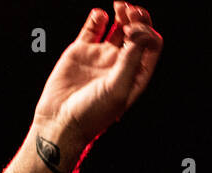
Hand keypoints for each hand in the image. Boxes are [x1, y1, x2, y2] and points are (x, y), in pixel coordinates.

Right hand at [33, 2, 162, 144]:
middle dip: (137, 18)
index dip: (146, 32)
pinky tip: (99, 15)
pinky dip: (98, 17)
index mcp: (135, 75)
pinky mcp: (81, 51)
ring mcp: (102, 56)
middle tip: (130, 10)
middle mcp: (121, 64)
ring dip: (122, 13)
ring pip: (118, 27)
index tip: (132, 32)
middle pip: (137, 33)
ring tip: (120, 5)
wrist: (60, 121)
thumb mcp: (117, 89)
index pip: (151, 46)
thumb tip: (142, 33)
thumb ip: (131, 60)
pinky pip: (93, 27)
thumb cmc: (92, 114)